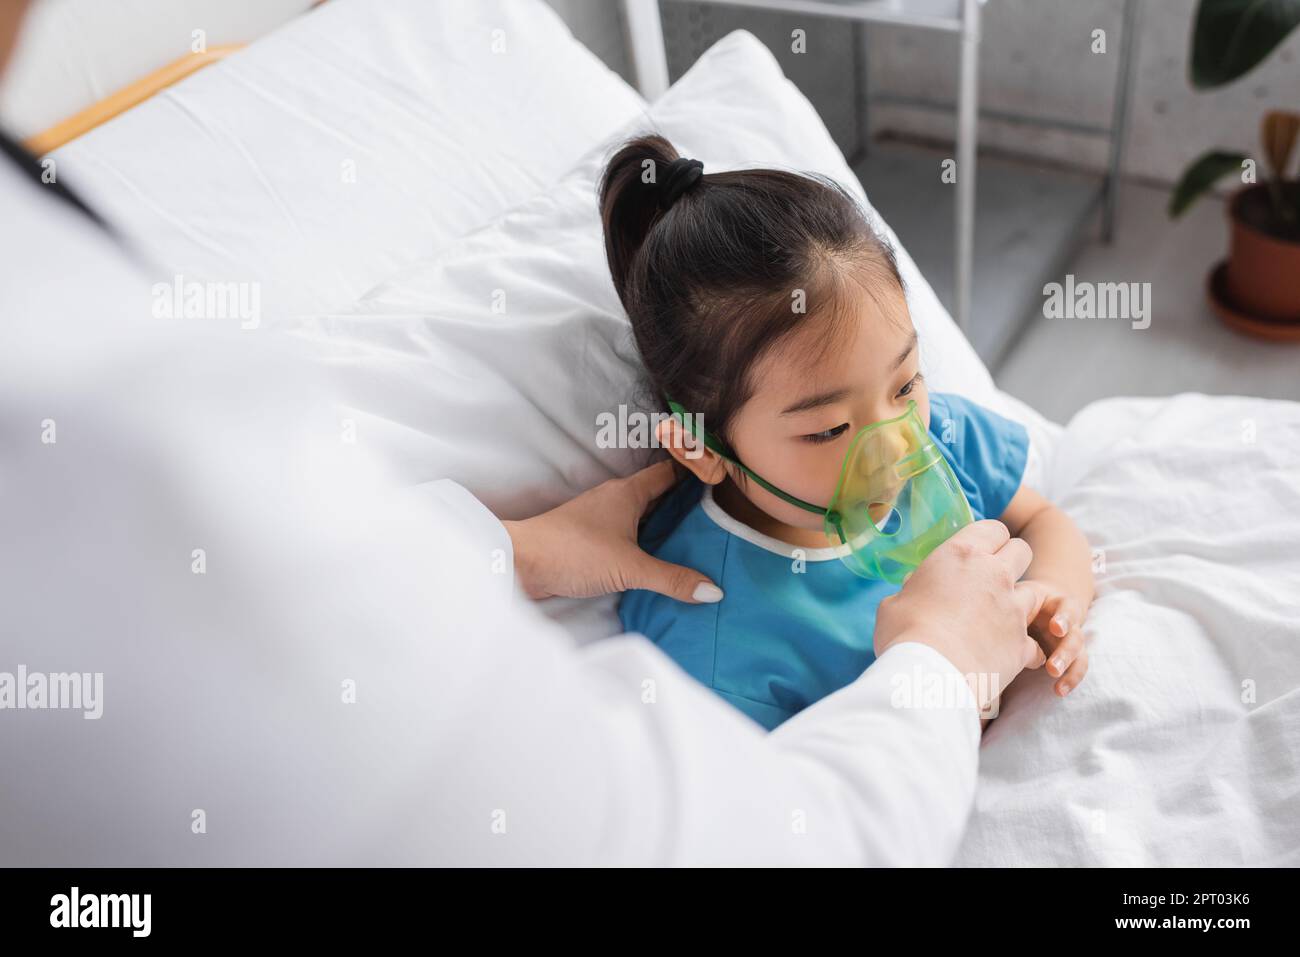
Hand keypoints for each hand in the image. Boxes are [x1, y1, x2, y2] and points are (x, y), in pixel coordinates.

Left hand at [503, 460, 722, 603]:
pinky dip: (644, 541)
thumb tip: (714, 590)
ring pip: (641, 515)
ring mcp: (600, 517)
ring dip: (663, 525)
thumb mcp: (630, 567)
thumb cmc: (574, 552)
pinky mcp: (589, 538)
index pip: (670, 473)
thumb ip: (672, 578)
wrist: (520, 562)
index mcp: (628, 492)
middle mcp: (615, 499)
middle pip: (658, 494)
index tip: (721, 479)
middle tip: (719, 517)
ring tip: (697, 540)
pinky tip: (657, 559)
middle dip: (685, 504)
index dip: (694, 472)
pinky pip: (627, 533)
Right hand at [874, 520, 1047, 710]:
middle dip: (1012, 561)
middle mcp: (994, 574)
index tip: (978, 552)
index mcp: (961, 555)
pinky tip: (1007, 656)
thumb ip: (911, 590)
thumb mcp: (894, 603)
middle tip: (993, 580)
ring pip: (1035, 594)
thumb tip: (913, 588)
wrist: (929, 677)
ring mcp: (1013, 609)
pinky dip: (1023, 649)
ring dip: (1020, 603)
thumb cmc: (904, 635)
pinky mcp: (1022, 643)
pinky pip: (1034, 643)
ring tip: (1000, 620)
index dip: (988, 539)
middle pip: (1022, 550)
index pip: (992, 528)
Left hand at [1022, 582, 1089, 696]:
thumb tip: (993, 618)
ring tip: (1056, 682)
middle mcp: (1070, 623)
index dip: (1063, 618)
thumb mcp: (1023, 597)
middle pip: (1074, 636)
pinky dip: (1070, 680)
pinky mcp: (1073, 655)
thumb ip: (1016, 608)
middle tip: (1052, 668)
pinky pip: (1076, 667)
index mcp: (1059, 604)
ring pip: (1078, 653)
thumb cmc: (1026, 600)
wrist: (1043, 603)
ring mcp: (1073, 639)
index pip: (1067, 609)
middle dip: (1064, 652)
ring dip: (1067, 667)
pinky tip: (1059, 691)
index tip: (1055, 628)